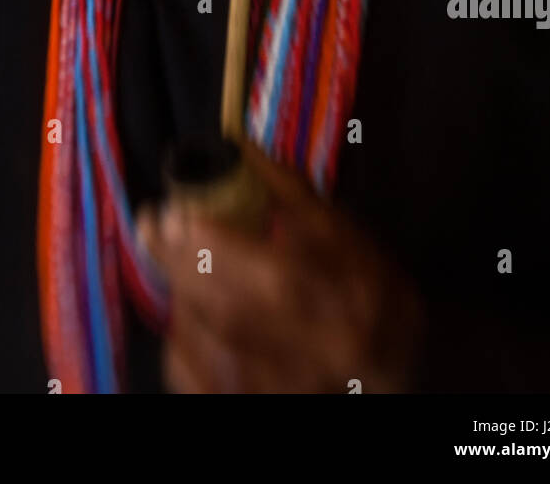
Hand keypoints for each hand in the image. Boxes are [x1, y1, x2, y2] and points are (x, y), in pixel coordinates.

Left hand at [135, 139, 425, 393]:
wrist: (394, 371)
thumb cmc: (368, 292)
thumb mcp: (347, 235)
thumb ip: (291, 192)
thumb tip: (235, 145)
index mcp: (350, 301)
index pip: (279, 277)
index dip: (221, 245)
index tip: (181, 212)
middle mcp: (321, 355)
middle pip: (234, 312)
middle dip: (183, 262)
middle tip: (155, 223)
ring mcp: (288, 389)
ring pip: (215, 346)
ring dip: (180, 294)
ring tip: (166, 255)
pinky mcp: (260, 404)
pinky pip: (201, 380)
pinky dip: (181, 341)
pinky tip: (181, 307)